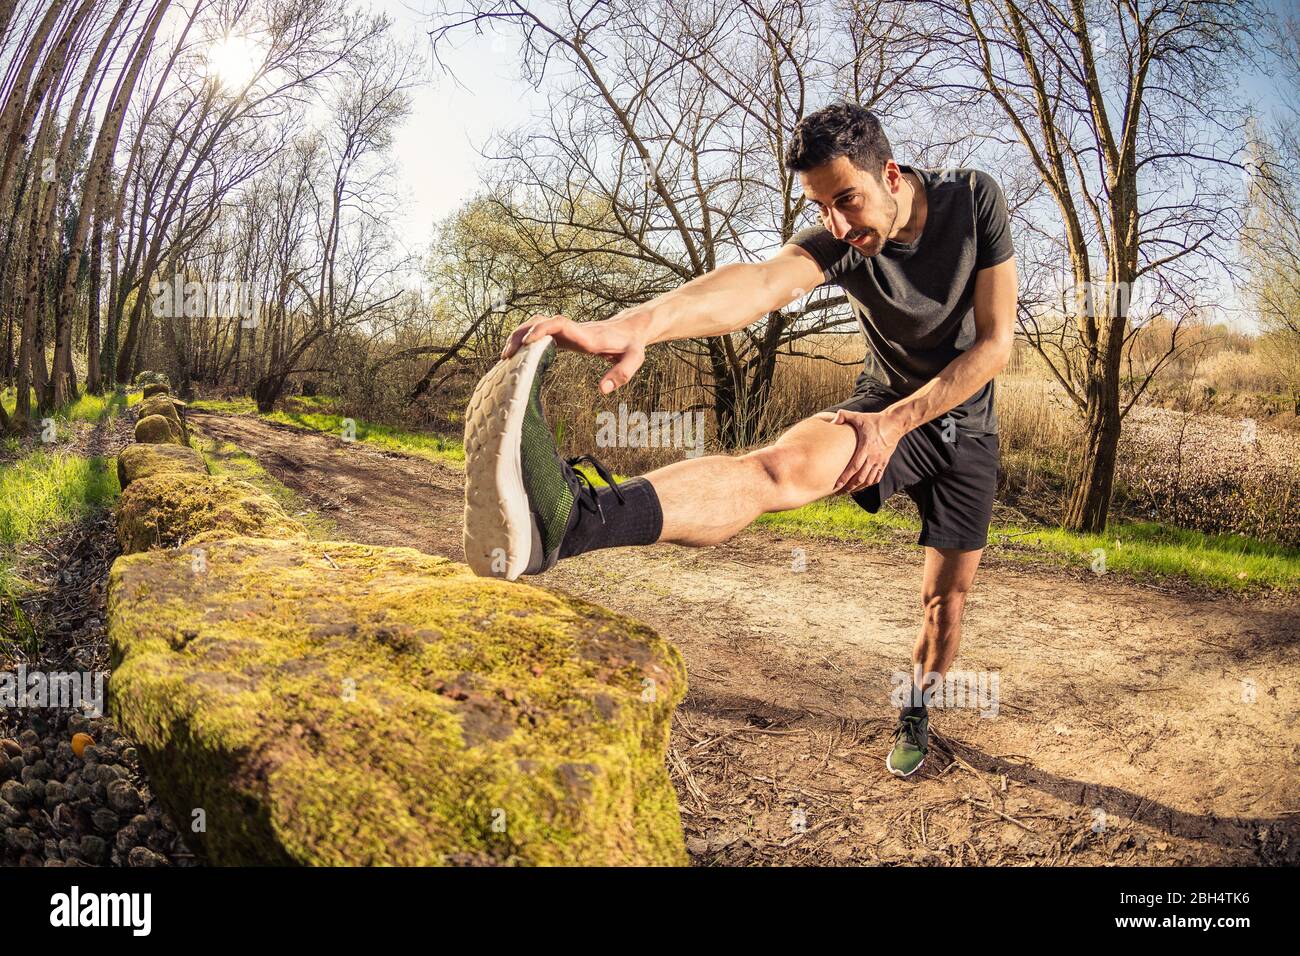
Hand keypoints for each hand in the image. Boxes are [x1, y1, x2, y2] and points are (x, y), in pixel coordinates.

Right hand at [500, 312, 647, 394]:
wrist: (630, 330)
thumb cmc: (631, 345)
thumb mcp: (634, 359)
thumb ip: (621, 374)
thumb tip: (602, 390)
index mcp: (586, 334)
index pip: (560, 323)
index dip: (542, 329)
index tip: (528, 342)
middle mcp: (573, 329)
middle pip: (540, 321)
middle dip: (521, 334)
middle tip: (507, 356)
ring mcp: (567, 332)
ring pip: (536, 324)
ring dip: (519, 336)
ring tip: (506, 358)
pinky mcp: (564, 337)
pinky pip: (540, 333)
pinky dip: (525, 341)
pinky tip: (517, 358)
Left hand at [814, 409, 902, 492]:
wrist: (894, 424)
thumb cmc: (874, 420)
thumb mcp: (858, 416)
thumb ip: (844, 416)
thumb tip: (832, 421)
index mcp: (866, 447)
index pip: (854, 467)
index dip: (845, 477)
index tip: (837, 485)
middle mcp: (873, 457)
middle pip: (860, 477)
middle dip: (849, 486)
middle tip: (839, 492)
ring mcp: (880, 461)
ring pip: (869, 480)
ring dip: (858, 487)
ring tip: (848, 491)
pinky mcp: (885, 462)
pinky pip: (877, 477)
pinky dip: (869, 484)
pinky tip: (861, 486)